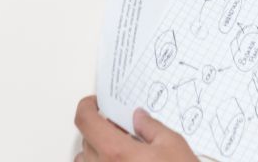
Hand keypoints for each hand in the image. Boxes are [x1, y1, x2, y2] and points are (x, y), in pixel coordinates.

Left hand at [73, 97, 195, 161]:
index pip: (85, 121)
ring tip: (121, 153)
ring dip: (97, 153)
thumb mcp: (172, 145)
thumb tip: (138, 117)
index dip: (86, 107)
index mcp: (117, 152)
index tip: (95, 104)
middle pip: (86, 141)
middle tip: (121, 129)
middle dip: (101, 131)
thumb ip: (151, 127)